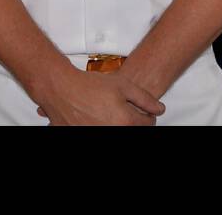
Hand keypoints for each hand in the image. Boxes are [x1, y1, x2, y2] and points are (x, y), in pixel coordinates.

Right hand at [34, 65, 164, 125]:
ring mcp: (99, 136)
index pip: (148, 123)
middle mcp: (114, 133)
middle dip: (133, 121)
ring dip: (117, 123)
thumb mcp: (123, 85)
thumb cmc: (89, 86)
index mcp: (126, 122)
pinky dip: (101, 125)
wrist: (61, 89)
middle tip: (124, 111)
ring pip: (118, 132)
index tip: (142, 110)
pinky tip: (96, 117)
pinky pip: (100, 131)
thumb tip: (159, 109)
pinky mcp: (84, 137)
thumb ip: (145, 99)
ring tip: (108, 112)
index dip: (147, 114)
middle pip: (134, 130)